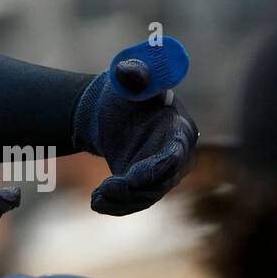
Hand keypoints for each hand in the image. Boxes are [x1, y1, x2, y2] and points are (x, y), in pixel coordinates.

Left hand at [73, 38, 199, 215]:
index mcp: (178, 129)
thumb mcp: (128, 78)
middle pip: (162, 180)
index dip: (158, 167)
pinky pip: (135, 201)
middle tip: (108, 189)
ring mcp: (163, 174)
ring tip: (98, 196)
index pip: (176, 153)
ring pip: (147, 195)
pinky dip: (116, 205)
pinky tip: (97, 203)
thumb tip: (130, 71)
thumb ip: (134, 73)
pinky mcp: (146, 186)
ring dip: (122, 199)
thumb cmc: (127, 91)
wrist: (111, 111)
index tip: (134, 176)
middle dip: (135, 188)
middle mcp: (177, 156)